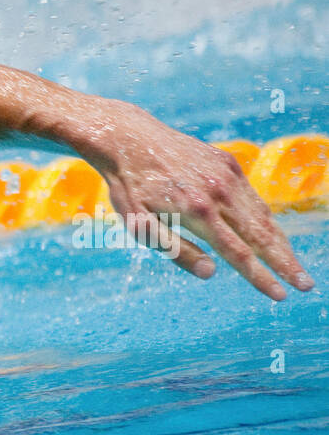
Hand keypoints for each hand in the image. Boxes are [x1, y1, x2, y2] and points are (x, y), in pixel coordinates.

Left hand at [83, 104, 313, 299]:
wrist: (130, 139)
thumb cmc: (128, 187)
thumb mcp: (139, 225)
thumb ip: (175, 250)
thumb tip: (211, 273)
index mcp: (197, 212)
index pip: (239, 253)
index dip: (261, 277)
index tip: (281, 296)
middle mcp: (219, 192)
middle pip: (261, 236)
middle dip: (286, 263)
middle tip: (306, 285)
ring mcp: (227, 175)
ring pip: (262, 216)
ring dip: (280, 243)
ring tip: (293, 266)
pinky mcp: (228, 163)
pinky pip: (251, 197)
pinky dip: (264, 218)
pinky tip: (269, 236)